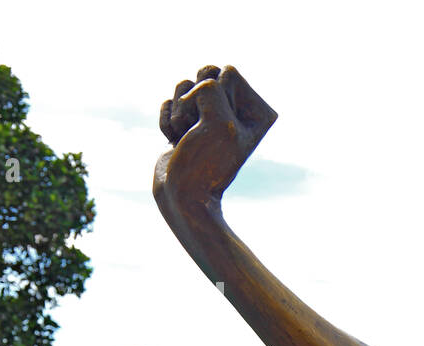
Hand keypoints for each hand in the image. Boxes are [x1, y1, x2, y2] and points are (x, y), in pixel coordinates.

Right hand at [153, 65, 276, 210]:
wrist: (183, 195)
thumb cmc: (206, 162)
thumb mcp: (220, 123)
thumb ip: (212, 89)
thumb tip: (194, 83)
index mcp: (256, 112)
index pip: (228, 72)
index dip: (216, 94)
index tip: (220, 124)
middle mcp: (235, 112)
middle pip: (205, 73)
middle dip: (193, 98)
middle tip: (200, 127)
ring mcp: (208, 117)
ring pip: (183, 85)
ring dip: (179, 112)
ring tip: (188, 136)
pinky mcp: (185, 124)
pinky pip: (168, 102)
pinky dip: (166, 121)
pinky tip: (175, 140)